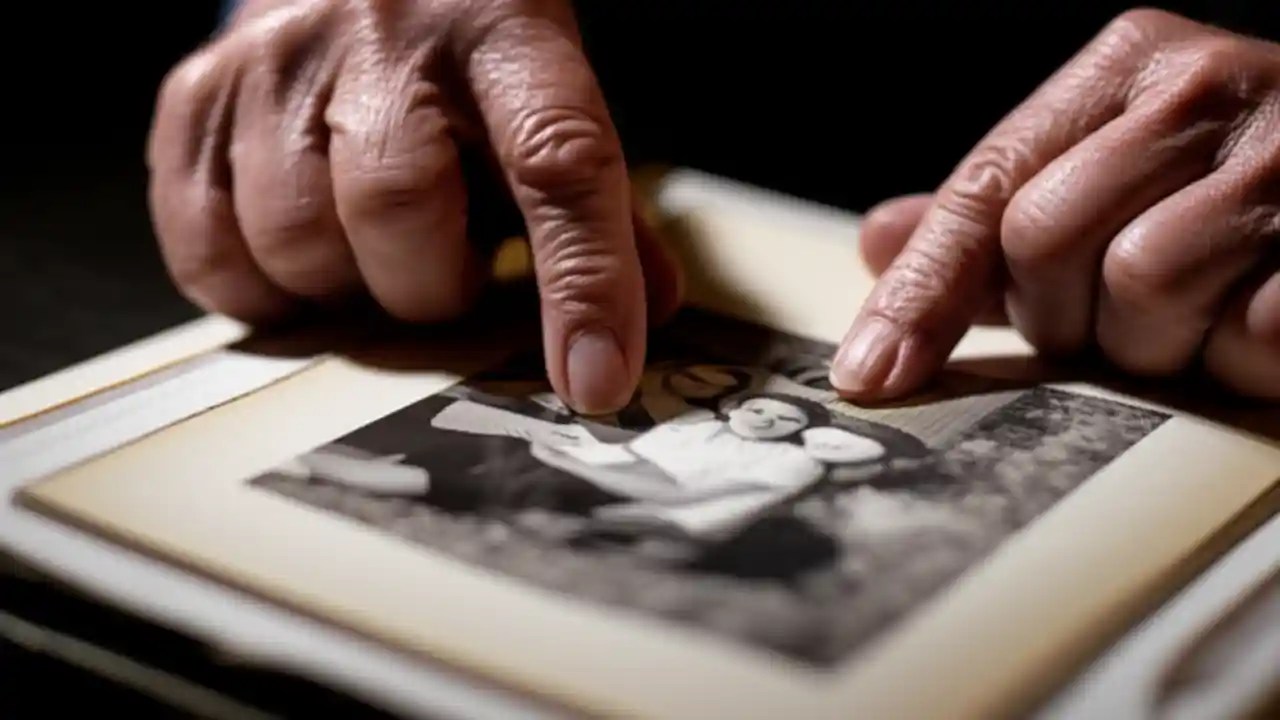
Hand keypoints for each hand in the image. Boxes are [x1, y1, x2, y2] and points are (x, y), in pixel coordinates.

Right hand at [147, 0, 681, 415]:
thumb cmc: (465, 60)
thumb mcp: (547, 102)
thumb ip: (598, 205)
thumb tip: (646, 313)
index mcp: (505, 32)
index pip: (557, 161)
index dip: (583, 282)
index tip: (596, 380)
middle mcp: (383, 32)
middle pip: (396, 208)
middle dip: (430, 285)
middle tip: (447, 270)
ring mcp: (276, 58)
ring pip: (294, 235)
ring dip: (346, 283)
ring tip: (373, 246)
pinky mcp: (195, 94)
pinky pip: (207, 244)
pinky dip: (260, 288)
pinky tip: (303, 256)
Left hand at [831, 9, 1279, 400]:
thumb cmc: (1233, 186)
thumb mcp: (1106, 173)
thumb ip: (993, 216)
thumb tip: (878, 241)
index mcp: (1131, 65)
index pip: (986, 191)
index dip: (921, 294)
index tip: (872, 374)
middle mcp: (1209, 85)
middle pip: (1046, 240)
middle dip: (1064, 312)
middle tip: (1113, 314)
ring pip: (1144, 288)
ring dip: (1156, 340)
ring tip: (1198, 314)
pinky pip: (1249, 335)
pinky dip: (1239, 356)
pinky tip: (1259, 318)